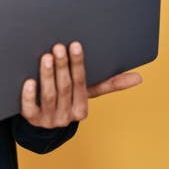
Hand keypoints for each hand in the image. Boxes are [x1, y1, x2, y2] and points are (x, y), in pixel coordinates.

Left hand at [20, 41, 142, 128]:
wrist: (41, 123)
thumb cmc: (67, 100)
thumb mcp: (86, 93)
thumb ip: (110, 84)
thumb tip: (139, 78)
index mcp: (82, 110)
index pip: (81, 85)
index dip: (78, 65)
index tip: (75, 45)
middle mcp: (66, 117)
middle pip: (65, 89)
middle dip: (63, 66)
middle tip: (58, 47)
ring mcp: (48, 120)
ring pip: (49, 96)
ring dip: (48, 76)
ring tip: (46, 57)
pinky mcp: (31, 120)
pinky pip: (29, 109)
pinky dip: (29, 95)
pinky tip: (29, 80)